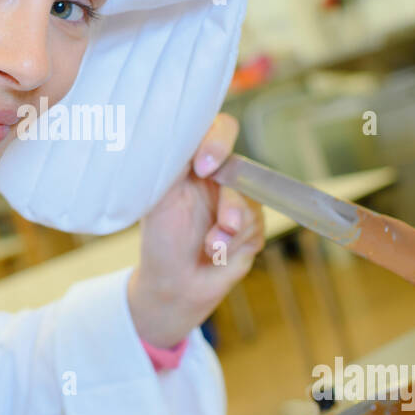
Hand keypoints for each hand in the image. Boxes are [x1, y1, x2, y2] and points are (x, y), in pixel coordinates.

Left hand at [127, 112, 265, 348]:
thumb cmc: (160, 238)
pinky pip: (256, 226)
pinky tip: (216, 254)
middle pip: (242, 167)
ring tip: (210, 246)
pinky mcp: (252, 228)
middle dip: (229, 201)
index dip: (217, 142)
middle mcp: (222, 177)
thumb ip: (171, 162)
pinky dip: (234, 243)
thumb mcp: (158, 196)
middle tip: (221, 220)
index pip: (218, 129)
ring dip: (230, 229)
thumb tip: (177, 133)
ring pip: (250, 201)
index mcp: (197, 160)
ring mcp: (239, 201)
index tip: (203, 167)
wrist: (174, 284)